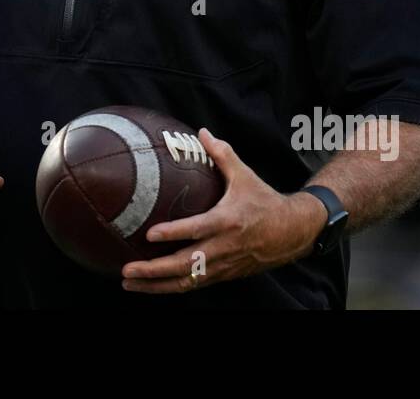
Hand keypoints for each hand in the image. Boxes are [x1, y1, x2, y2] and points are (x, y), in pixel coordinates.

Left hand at [120, 129, 326, 293]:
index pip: (197, 229)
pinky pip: (194, 285)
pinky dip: (171, 288)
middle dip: (153, 269)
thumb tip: (203, 131)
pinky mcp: (223, 275)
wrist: (292, 233)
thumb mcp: (245, 176)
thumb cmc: (265, 202)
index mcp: (227, 221)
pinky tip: (151, 287)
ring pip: (186, 282)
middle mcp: (223, 247)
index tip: (150, 234)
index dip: (173, 233)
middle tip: (126, 268)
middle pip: (185, 265)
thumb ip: (222, 154)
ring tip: (128, 283)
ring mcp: (223, 265)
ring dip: (156, 285)